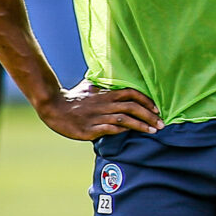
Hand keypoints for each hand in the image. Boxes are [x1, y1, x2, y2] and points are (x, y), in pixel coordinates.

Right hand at [38, 82, 160, 139]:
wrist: (52, 107)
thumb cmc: (73, 98)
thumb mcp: (90, 87)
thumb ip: (105, 87)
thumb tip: (115, 82)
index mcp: (107, 94)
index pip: (132, 94)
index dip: (147, 101)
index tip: (157, 109)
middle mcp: (105, 104)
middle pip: (133, 107)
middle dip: (150, 115)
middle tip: (162, 123)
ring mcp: (98, 117)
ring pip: (125, 119)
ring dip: (141, 125)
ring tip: (154, 130)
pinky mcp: (90, 129)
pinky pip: (110, 129)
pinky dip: (123, 131)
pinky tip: (132, 133)